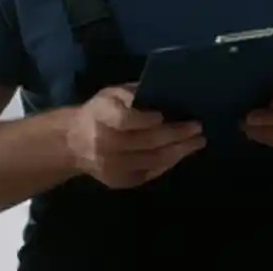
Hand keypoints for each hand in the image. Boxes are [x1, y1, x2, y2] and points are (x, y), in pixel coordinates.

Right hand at [65, 85, 204, 188]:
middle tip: (197, 128)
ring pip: (153, 160)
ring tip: (197, 142)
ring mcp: (113, 166)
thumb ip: (134, 93)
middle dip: (176, 135)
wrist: (74, 143)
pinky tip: (181, 153)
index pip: (124, 120)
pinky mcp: (120, 181)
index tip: (162, 115)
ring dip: (179, 151)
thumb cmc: (99, 112)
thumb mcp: (111, 94)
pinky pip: (150, 173)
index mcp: (102, 117)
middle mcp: (107, 144)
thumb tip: (167, 91)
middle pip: (147, 142)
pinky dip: (168, 163)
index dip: (145, 119)